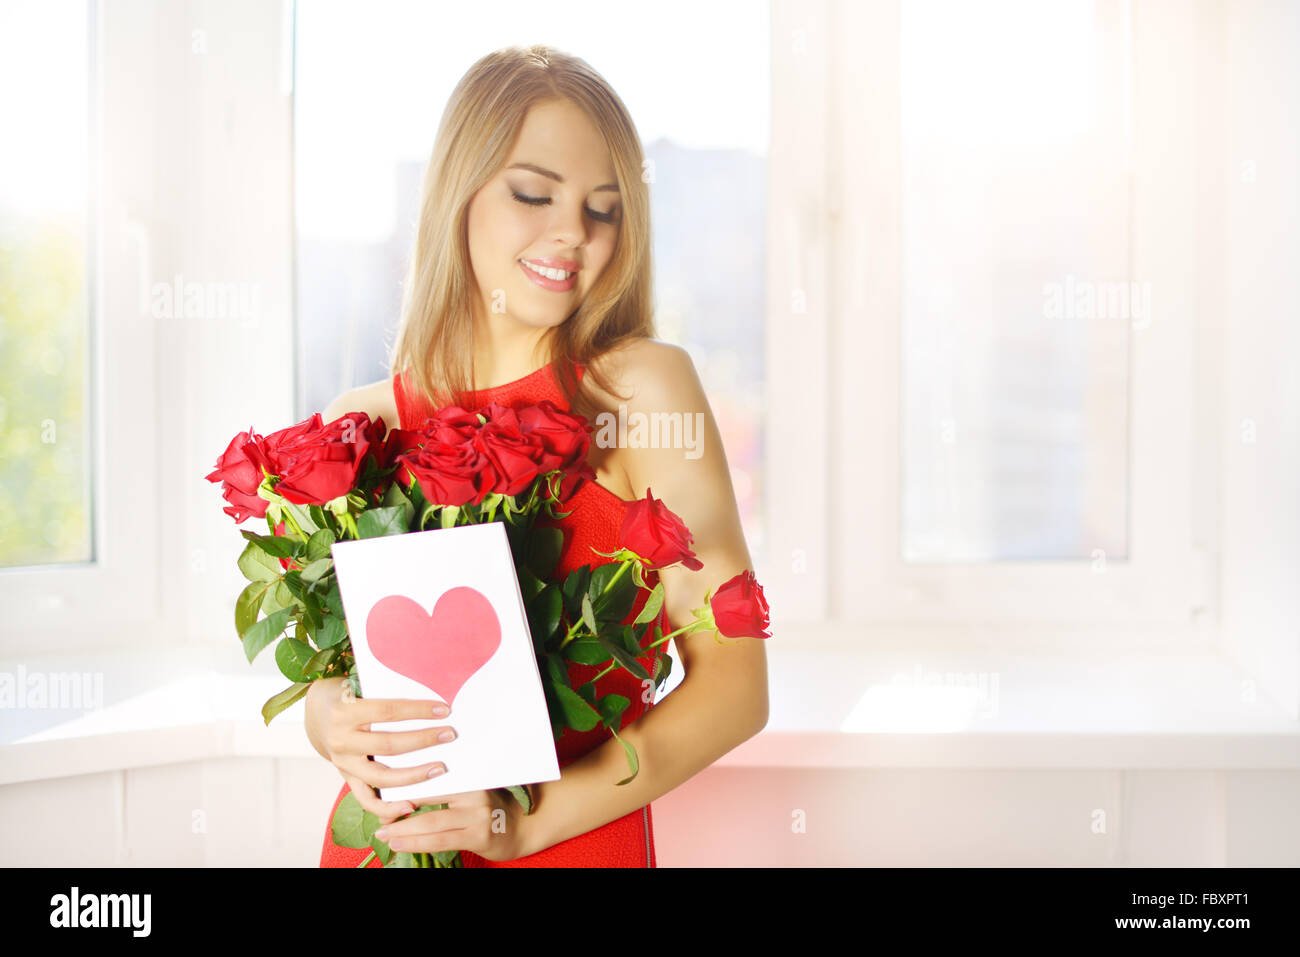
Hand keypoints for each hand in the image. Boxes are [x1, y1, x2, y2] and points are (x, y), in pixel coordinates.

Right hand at [304, 676, 456, 826]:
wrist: (315, 714)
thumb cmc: (345, 694)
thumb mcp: (357, 685)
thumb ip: (384, 692)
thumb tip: (428, 693)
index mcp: (345, 712)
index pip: (388, 711)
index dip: (417, 710)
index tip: (444, 710)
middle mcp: (342, 740)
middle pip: (388, 744)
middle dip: (423, 740)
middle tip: (449, 735)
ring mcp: (343, 763)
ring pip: (381, 776)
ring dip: (414, 775)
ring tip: (439, 768)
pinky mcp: (347, 778)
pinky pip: (366, 800)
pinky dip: (388, 808)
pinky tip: (410, 805)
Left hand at [373, 787, 532, 862]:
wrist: (523, 827)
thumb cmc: (491, 808)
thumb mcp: (471, 791)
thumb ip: (447, 787)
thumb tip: (405, 788)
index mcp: (469, 777)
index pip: (430, 779)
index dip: (404, 788)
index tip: (383, 795)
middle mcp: (474, 793)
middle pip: (427, 800)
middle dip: (399, 810)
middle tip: (379, 817)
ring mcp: (477, 815)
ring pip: (430, 823)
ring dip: (402, 830)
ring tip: (383, 834)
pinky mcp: (478, 836)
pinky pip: (440, 841)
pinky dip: (415, 843)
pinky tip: (399, 845)